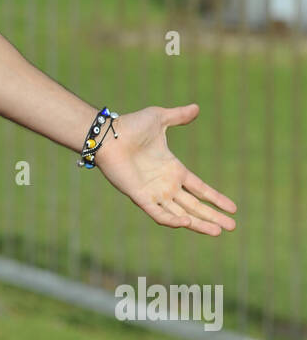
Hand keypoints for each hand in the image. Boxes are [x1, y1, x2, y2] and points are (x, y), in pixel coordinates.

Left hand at [93, 104, 236, 235]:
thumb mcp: (159, 118)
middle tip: (232, 228)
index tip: (233, 208)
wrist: (107, 135)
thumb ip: (178, 116)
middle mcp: (166, 185)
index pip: (200, 189)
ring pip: (180, 215)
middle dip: (212, 217)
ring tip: (216, 232)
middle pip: (194, 206)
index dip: (216, 199)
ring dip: (198, 224)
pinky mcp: (140, 197)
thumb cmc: (130, 126)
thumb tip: (197, 108)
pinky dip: (172, 220)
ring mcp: (153, 193)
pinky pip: (158, 214)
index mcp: (174, 169)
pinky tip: (187, 223)